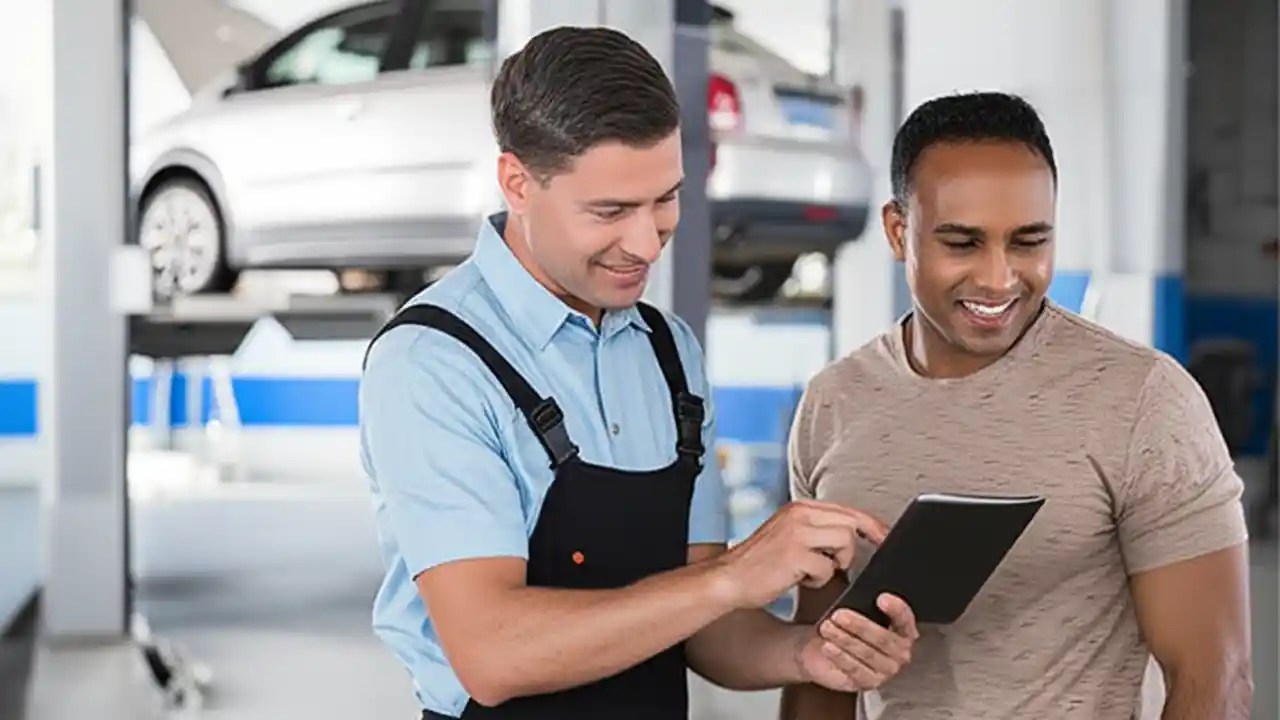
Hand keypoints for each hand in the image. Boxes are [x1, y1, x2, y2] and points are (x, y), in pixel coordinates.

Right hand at [713, 501, 888, 608]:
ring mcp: (797, 533)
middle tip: (849, 562)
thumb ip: (816, 530)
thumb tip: (852, 535)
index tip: (884, 537)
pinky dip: (819, 579)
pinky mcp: (795, 555)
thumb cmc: (760, 563)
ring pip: (845, 542)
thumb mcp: (788, 535)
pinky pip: (828, 567)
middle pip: (851, 523)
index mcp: (799, 508)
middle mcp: (799, 515)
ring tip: (815, 571)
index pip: (846, 509)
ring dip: (837, 562)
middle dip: (856, 547)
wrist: (729, 579)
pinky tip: (801, 580)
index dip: (870, 524)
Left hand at [798, 593, 918, 691]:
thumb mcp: (856, 613)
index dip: (896, 609)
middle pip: (883, 638)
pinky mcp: (869, 683)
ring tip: (828, 628)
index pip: (905, 619)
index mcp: (902, 631)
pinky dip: (840, 657)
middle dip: (859, 625)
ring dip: (845, 639)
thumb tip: (856, 600)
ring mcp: (886, 670)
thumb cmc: (848, 629)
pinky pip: (855, 670)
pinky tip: (829, 647)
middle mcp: (899, 653)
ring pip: (867, 654)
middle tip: (839, 615)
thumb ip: (862, 606)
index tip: (881, 598)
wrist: (826, 650)